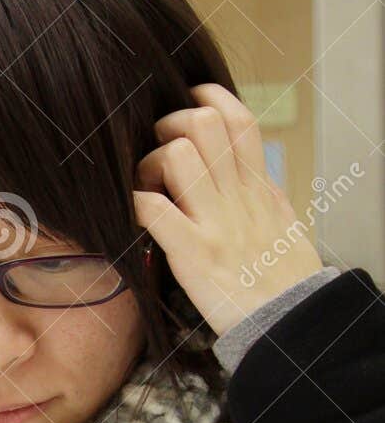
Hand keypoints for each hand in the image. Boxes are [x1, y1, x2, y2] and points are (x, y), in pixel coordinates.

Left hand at [132, 81, 323, 335]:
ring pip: (176, 155)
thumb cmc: (281, 277)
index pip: (237, 119)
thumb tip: (244, 166)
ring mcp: (215, 222)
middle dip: (168, 128)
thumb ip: (259, 191)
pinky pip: (153, 210)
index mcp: (258, 186)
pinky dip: (134, 204)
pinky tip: (134, 215)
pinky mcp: (194, 253)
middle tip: (157, 156)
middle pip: (201, 124)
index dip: (207, 98)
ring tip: (147, 189)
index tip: (187, 102)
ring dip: (148, 166)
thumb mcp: (280, 222)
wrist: (288, 324)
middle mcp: (237, 196)